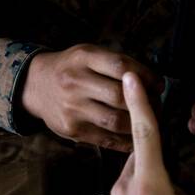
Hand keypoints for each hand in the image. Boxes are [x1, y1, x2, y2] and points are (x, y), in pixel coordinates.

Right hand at [19, 44, 162, 151]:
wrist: (35, 85)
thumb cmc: (71, 68)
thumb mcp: (87, 53)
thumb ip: (115, 63)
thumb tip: (151, 81)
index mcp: (83, 57)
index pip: (121, 66)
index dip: (145, 76)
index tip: (158, 84)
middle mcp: (75, 81)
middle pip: (120, 95)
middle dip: (146, 103)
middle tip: (158, 105)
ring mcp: (72, 107)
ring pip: (115, 120)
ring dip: (138, 123)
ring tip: (149, 121)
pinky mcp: (71, 129)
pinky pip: (105, 139)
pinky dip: (125, 141)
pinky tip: (136, 138)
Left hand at [107, 72, 194, 194]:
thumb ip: (184, 186)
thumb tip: (174, 181)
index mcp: (151, 182)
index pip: (145, 132)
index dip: (140, 102)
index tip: (131, 77)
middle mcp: (126, 188)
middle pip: (140, 158)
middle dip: (157, 162)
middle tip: (176, 186)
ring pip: (134, 179)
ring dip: (150, 186)